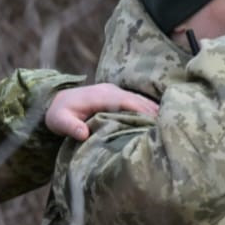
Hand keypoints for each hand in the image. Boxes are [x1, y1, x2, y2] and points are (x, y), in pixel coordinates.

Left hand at [44, 83, 159, 140]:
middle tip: (169, 124)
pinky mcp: (115, 95)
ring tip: (169, 122)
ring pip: (138, 98)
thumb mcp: (58, 122)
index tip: (155, 121)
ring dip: (152, 109)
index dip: (141, 110)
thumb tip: (83, 133)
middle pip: (136, 99)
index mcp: (99, 96)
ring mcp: (113, 91)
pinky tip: (157, 118)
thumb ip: (70, 127)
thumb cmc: (58, 114)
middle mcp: (109, 90)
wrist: (54, 101)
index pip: (125, 101)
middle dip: (152, 110)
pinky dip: (146, 107)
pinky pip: (134, 100)